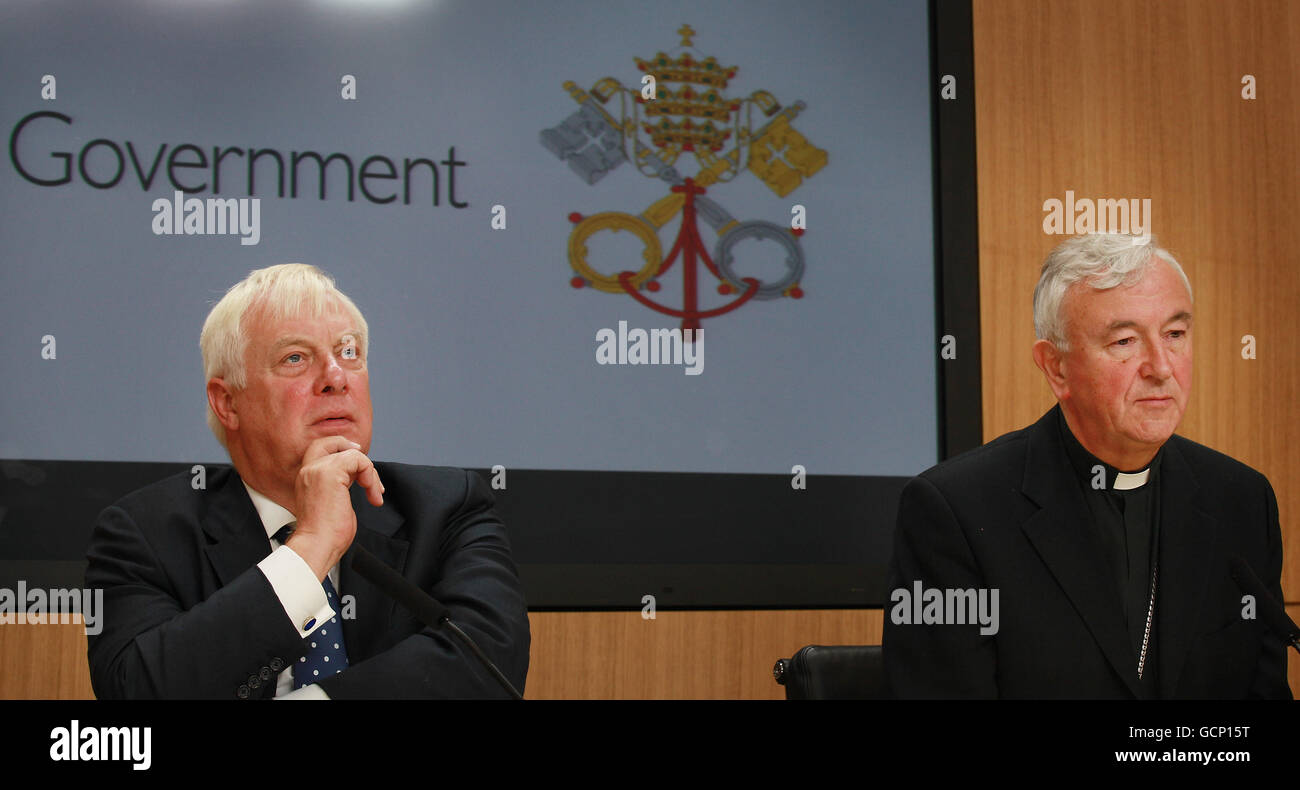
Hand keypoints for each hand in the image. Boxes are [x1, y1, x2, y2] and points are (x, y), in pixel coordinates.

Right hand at [286, 436, 384, 580]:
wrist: (317, 546)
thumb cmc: (325, 535)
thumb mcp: (333, 503)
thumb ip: (340, 487)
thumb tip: (357, 480)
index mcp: (307, 478)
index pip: (320, 450)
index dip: (341, 452)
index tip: (360, 468)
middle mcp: (309, 471)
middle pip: (330, 442)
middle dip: (352, 449)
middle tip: (368, 470)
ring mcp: (318, 470)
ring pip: (352, 453)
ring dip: (370, 473)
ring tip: (374, 494)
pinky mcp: (331, 473)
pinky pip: (358, 458)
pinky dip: (370, 473)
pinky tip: (371, 492)